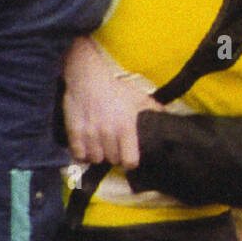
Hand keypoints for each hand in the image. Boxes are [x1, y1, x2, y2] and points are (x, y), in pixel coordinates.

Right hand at [62, 36, 162, 168]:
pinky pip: (78, 155)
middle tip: (113, 148)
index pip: (130, 161)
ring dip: (98, 155)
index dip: (130, 162)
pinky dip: (82, 153)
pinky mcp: (75, 133)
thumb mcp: (137, 97)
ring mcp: (90, 134)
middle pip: (112, 160)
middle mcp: (108, 133)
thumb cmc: (114, 89)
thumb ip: (153, 108)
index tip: (128, 157)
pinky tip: (85, 146)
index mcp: (125, 128)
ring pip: (95, 159)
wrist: (88, 78)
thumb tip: (167, 115)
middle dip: (114, 156)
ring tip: (99, 147)